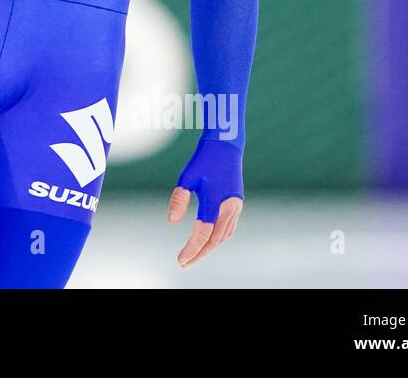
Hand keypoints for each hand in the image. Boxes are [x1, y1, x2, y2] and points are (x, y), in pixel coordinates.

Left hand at [166, 136, 244, 267]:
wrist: (226, 145)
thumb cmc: (203, 160)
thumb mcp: (187, 177)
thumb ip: (179, 200)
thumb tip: (171, 223)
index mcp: (215, 203)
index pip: (202, 235)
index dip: (191, 250)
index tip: (180, 260)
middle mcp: (228, 208)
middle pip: (214, 240)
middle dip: (199, 254)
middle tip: (185, 263)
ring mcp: (235, 207)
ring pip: (223, 236)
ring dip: (210, 248)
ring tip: (194, 255)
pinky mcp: (237, 203)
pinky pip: (229, 229)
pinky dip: (219, 239)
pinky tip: (210, 241)